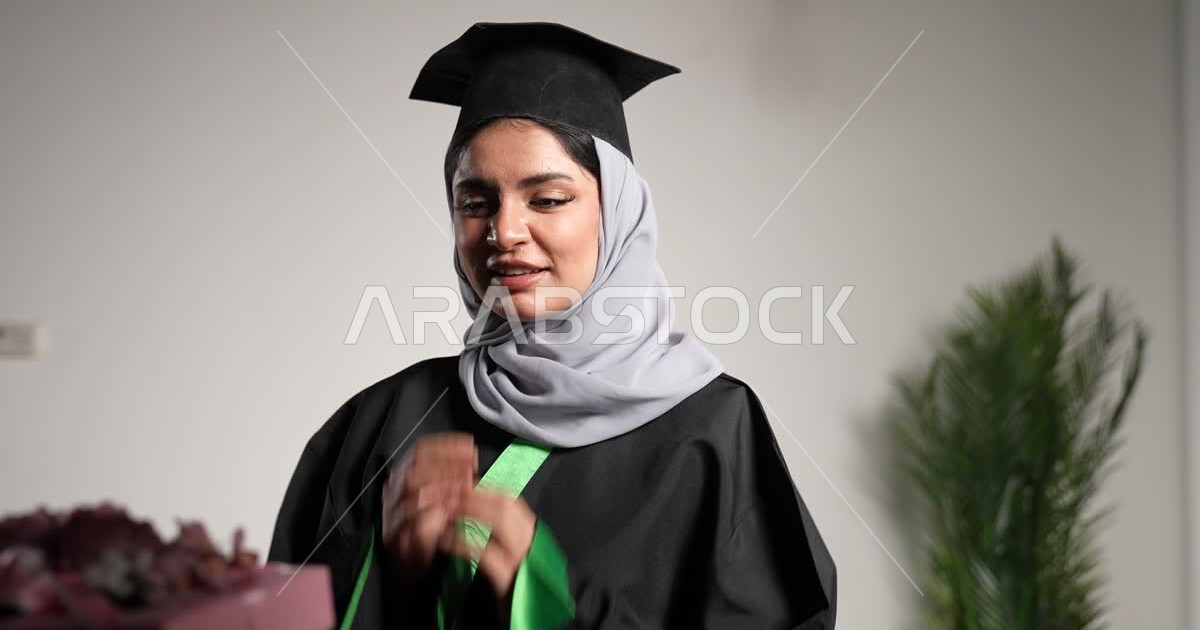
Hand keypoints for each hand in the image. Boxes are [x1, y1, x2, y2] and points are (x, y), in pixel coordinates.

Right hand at [381, 432, 476, 583]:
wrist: (411, 568)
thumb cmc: (428, 529)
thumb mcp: (439, 496)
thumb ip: (450, 478)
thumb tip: (471, 461)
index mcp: (403, 478)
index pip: (419, 451)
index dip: (445, 447)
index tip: (469, 447)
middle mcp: (393, 494)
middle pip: (414, 471)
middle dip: (445, 467)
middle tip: (469, 470)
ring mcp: (393, 517)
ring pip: (413, 495)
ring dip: (442, 489)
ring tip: (466, 488)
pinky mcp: (398, 540)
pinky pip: (415, 524)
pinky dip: (436, 516)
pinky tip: (453, 512)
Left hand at [440, 488, 536, 599]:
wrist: (533, 616)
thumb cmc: (520, 586)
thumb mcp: (516, 554)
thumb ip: (503, 534)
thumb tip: (478, 512)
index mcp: (531, 533)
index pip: (509, 498)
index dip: (483, 488)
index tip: (460, 484)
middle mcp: (530, 540)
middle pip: (505, 504)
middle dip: (474, 495)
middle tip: (449, 494)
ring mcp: (522, 558)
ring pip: (498, 521)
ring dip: (469, 512)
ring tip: (446, 511)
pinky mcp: (509, 579)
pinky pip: (486, 554)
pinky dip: (463, 543)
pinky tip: (446, 541)